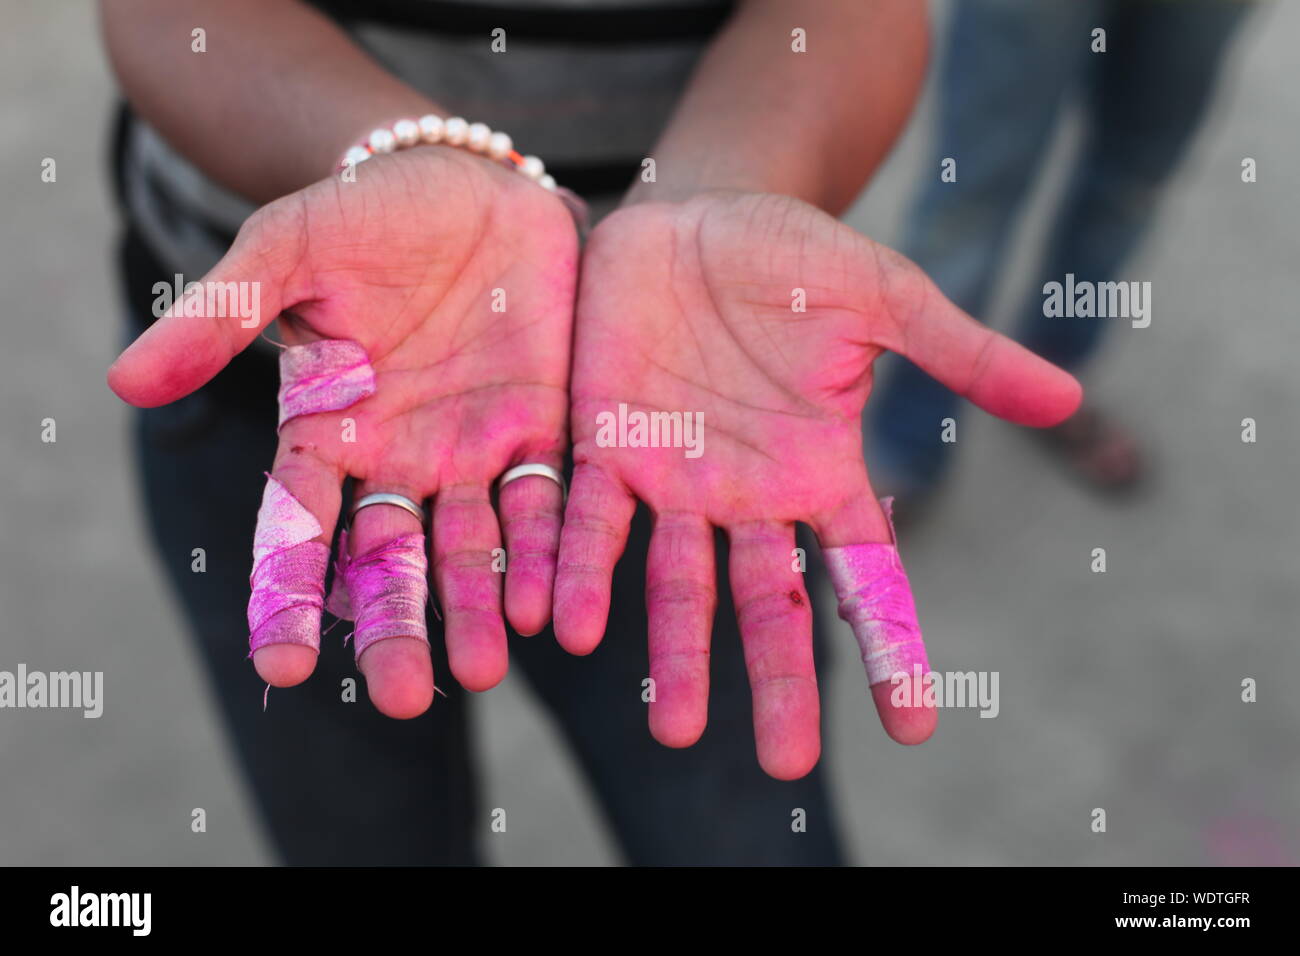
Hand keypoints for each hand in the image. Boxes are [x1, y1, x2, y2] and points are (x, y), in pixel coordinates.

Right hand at [109, 146, 578, 715]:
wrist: (473, 184)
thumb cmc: (368, 213)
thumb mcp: (289, 250)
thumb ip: (220, 316)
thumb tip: (121, 382)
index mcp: (329, 428)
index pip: (299, 527)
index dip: (288, 593)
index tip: (284, 668)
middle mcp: (400, 458)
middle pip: (394, 560)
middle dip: (398, 627)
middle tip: (408, 699)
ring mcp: (474, 450)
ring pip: (475, 548)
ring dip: (481, 609)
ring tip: (484, 670)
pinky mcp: (544, 430)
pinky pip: (551, 502)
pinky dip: (553, 554)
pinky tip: (557, 607)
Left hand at [554, 191, 1079, 777]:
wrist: (692, 212)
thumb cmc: (793, 254)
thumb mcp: (885, 296)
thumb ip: (962, 353)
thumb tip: (1070, 400)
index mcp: (820, 470)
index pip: (865, 574)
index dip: (891, 645)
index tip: (915, 727)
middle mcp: (748, 494)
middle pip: (768, 606)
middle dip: (776, 682)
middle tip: (787, 765)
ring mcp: (674, 478)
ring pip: (674, 585)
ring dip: (672, 656)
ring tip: (674, 730)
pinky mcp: (602, 446)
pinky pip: (586, 520)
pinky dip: (576, 573)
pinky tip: (564, 627)